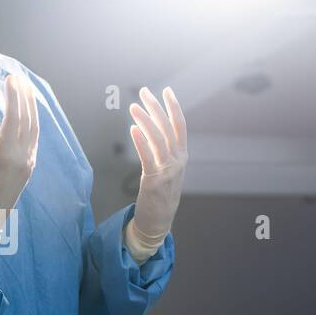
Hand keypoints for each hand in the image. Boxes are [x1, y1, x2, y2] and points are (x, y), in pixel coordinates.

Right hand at [0, 73, 39, 269]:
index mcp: (5, 157)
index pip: (13, 118)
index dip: (12, 97)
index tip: (9, 80)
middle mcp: (22, 158)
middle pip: (27, 119)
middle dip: (23, 96)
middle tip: (17, 77)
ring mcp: (28, 163)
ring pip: (34, 128)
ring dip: (30, 106)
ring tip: (25, 87)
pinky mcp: (29, 166)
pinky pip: (34, 137)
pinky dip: (32, 120)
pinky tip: (28, 110)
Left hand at [126, 86, 186, 259]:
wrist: (158, 223)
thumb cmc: (160, 197)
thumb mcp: (168, 172)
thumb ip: (164, 154)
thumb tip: (152, 134)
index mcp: (182, 157)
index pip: (179, 126)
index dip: (173, 107)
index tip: (166, 91)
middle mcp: (178, 160)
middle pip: (168, 127)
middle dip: (156, 107)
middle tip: (144, 92)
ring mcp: (168, 170)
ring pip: (158, 138)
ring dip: (146, 120)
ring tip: (134, 107)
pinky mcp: (154, 180)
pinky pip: (148, 156)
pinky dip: (141, 141)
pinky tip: (134, 129)